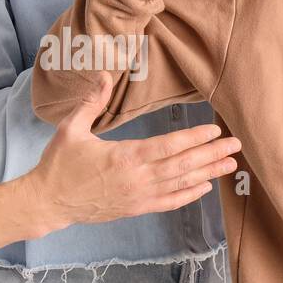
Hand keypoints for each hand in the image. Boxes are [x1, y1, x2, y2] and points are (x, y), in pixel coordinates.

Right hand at [24, 72, 240, 232]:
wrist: (48, 202)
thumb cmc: (59, 165)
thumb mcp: (71, 128)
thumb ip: (91, 101)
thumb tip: (103, 74)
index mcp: (125, 157)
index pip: (169, 146)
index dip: (194, 138)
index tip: (215, 130)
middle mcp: (138, 179)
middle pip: (183, 166)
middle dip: (211, 154)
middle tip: (235, 146)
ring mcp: (139, 197)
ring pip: (181, 185)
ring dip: (208, 173)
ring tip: (229, 165)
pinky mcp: (135, 209)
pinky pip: (169, 202)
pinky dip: (189, 195)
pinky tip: (204, 187)